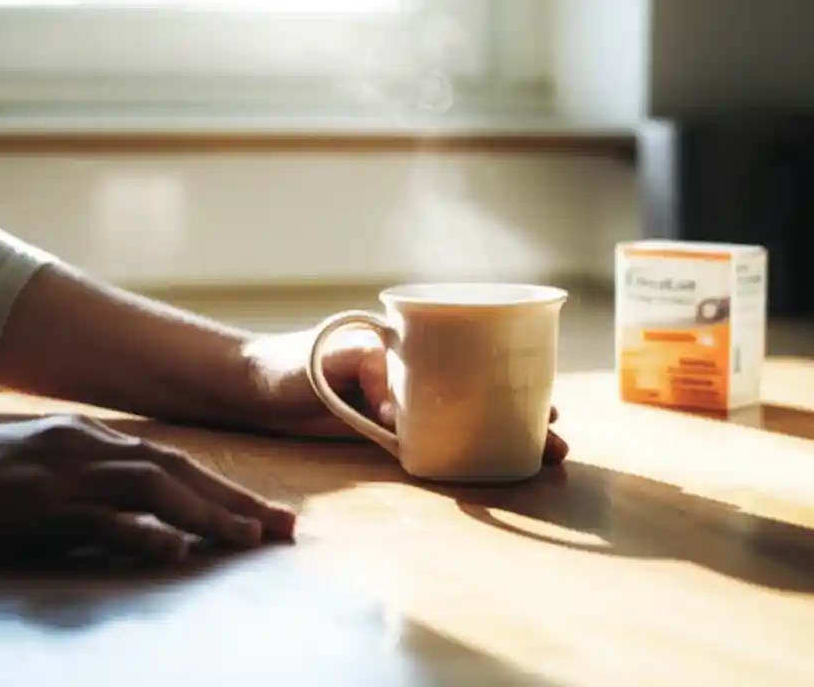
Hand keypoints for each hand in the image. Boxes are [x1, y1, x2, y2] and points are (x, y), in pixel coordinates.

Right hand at [0, 415, 295, 562]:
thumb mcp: (36, 467)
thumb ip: (86, 481)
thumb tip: (139, 515)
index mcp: (87, 436)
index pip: (171, 460)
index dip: (220, 486)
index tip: (260, 511)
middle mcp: (86, 444)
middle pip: (179, 469)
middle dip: (236, 499)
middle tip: (282, 528)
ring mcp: (64, 471)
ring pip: (157, 488)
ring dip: (209, 514)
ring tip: (250, 540)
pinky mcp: (40, 503)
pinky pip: (105, 518)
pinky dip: (145, 532)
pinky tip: (177, 549)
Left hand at [243, 329, 568, 461]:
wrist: (254, 387)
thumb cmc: (292, 359)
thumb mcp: (333, 355)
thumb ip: (368, 372)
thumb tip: (400, 410)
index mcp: (413, 344)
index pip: (477, 354)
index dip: (515, 375)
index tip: (545, 398)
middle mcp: (419, 372)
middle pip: (485, 390)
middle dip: (526, 412)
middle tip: (559, 438)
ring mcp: (408, 406)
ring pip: (470, 421)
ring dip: (506, 438)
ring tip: (545, 458)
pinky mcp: (391, 436)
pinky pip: (438, 445)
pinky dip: (468, 457)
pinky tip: (495, 469)